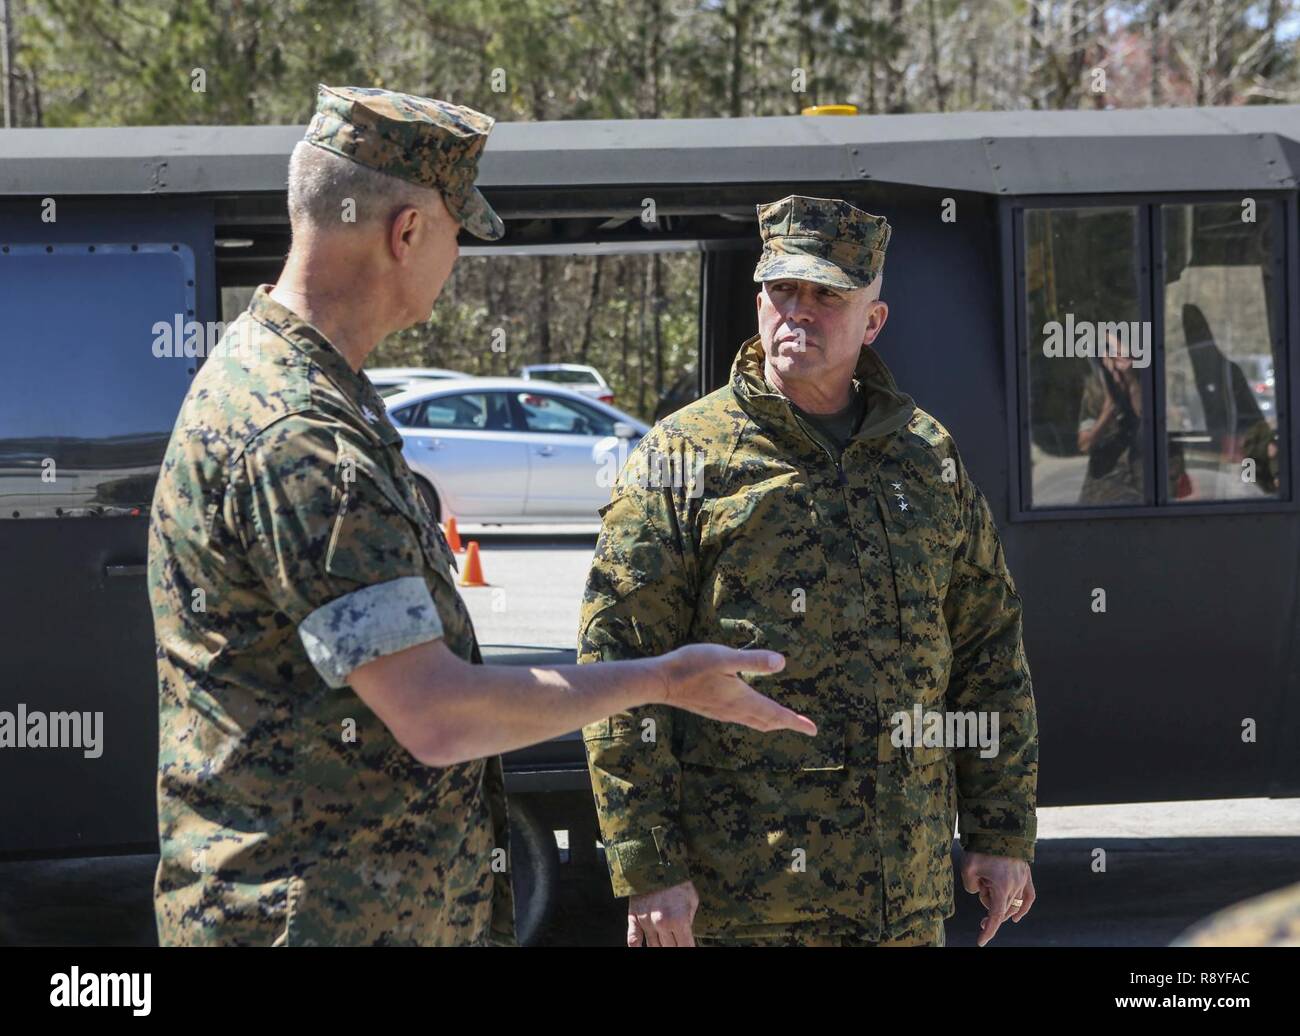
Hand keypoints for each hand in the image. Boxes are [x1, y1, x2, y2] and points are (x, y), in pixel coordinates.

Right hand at [628, 880, 698, 946]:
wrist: (655, 861)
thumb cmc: (677, 880)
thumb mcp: (692, 900)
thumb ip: (689, 920)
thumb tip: (686, 935)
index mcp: (679, 920)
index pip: (686, 947)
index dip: (688, 949)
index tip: (689, 948)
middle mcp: (662, 924)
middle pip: (670, 949)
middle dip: (675, 948)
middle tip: (677, 944)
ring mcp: (646, 921)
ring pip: (653, 946)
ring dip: (659, 948)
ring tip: (665, 944)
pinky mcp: (634, 917)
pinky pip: (633, 937)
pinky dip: (635, 946)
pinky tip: (638, 949)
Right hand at [652, 645, 816, 735]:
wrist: (661, 681)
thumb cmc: (691, 665)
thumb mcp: (724, 657)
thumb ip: (753, 660)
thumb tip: (782, 662)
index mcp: (742, 699)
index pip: (776, 714)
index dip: (796, 722)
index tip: (813, 729)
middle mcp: (735, 711)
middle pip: (767, 722)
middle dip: (787, 723)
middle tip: (804, 726)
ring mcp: (722, 712)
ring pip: (754, 722)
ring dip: (771, 722)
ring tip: (782, 720)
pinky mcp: (712, 709)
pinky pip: (742, 719)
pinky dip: (755, 718)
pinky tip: (750, 711)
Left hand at [959, 851, 1033, 946]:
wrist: (998, 827)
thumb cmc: (981, 847)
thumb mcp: (968, 868)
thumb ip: (971, 886)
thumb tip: (980, 891)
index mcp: (1002, 887)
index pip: (995, 916)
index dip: (988, 931)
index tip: (980, 942)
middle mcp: (1015, 886)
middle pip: (1001, 909)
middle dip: (989, 909)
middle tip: (979, 889)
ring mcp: (1023, 880)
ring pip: (1011, 903)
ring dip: (998, 900)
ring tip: (986, 883)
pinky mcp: (1026, 873)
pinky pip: (1028, 896)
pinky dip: (1022, 908)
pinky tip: (1017, 917)